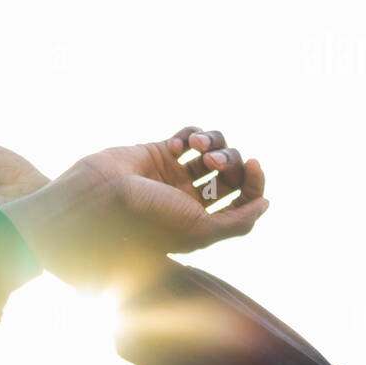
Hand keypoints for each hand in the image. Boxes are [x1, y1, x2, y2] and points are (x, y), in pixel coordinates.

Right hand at [1, 124, 268, 289]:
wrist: (98, 201)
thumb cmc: (146, 221)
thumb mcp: (199, 231)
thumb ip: (238, 222)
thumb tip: (267, 205)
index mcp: (201, 224)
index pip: (244, 201)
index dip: (256, 183)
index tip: (255, 166)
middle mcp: (190, 201)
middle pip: (233, 173)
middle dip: (232, 162)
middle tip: (215, 162)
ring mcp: (175, 175)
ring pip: (215, 150)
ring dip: (214, 142)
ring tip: (195, 149)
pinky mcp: (159, 152)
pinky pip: (191, 134)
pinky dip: (194, 133)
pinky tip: (181, 143)